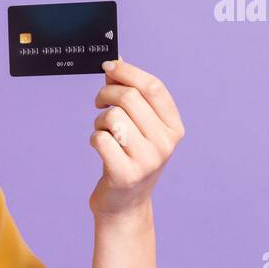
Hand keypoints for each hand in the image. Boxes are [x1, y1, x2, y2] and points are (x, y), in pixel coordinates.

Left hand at [88, 58, 184, 219]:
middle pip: (129, 98)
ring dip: (100, 120)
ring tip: (104, 132)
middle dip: (106, 94)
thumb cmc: (129, 157)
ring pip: (112, 117)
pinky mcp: (125, 174)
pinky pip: (100, 139)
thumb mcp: (138, 127)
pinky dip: (94, 138)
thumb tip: (115, 62)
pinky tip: (101, 148)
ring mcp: (148, 160)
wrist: (125, 204)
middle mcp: (165, 143)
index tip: (108, 65)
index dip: (128, 72)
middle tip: (99, 102)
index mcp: (174, 127)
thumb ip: (129, 95)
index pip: (153, 87)